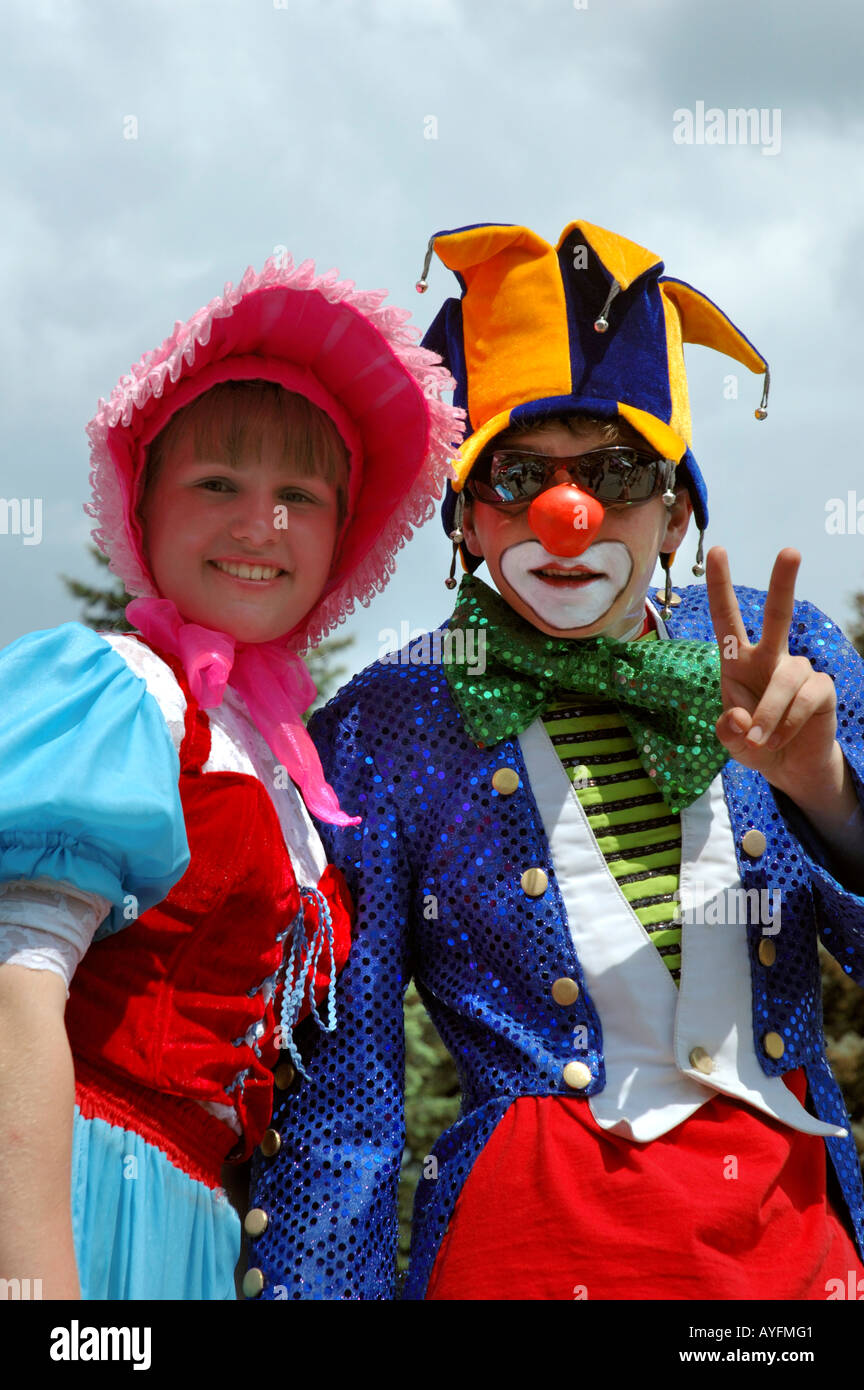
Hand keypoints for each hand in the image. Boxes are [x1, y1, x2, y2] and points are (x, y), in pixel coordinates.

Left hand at [705, 546, 839, 800]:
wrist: (788, 766)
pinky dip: (788, 723)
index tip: (719, 551)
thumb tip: (738, 718)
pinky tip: (781, 738)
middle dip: (783, 584)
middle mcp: (770, 658)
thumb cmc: (754, 743)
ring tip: (761, 740)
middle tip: (790, 551)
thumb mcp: (730, 741)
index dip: (721, 587)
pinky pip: (804, 699)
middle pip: (778, 616)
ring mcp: (798, 670)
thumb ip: (726, 730)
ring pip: (785, 678)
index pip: (727, 619)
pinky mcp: (820, 688)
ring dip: (768, 714)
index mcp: (738, 661)